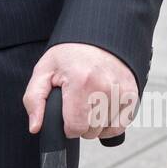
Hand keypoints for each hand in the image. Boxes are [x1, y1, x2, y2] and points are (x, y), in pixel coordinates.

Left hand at [23, 43, 138, 139]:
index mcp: (81, 81)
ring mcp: (121, 91)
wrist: (97, 36)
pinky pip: (121, 124)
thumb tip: (35, 127)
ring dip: (96, 125)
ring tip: (89, 105)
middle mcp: (104, 87)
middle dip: (81, 125)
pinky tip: (102, 110)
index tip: (66, 116)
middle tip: (77, 106)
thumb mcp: (44, 71)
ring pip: (107, 130)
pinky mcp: (132, 94)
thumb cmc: (70, 55)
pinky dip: (111, 123)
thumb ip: (34, 100)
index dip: (67, 127)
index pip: (76, 127)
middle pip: (92, 131)